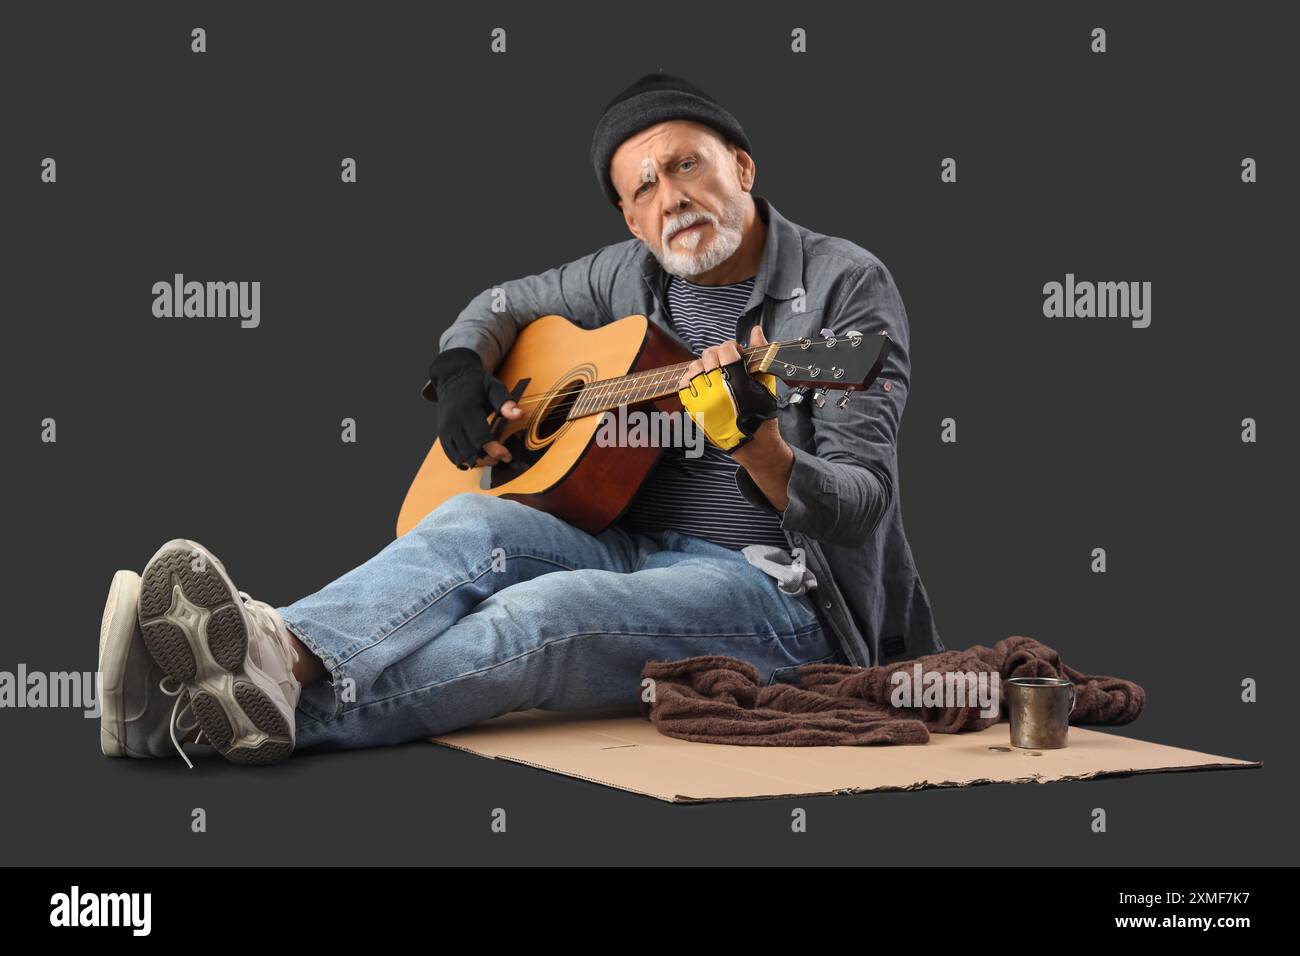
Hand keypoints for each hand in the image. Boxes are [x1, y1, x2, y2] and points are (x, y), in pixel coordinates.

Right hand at [429, 348, 524, 468]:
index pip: (481, 439)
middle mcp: (454, 423)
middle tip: (501, 457)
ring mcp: (446, 431)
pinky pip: (452, 456)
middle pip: (470, 452)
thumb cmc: (476, 384)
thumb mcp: (494, 387)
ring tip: (490, 458)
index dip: (495, 451)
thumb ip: (505, 402)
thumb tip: (519, 414)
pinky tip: (477, 458)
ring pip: (460, 457)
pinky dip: (465, 461)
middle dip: (488, 460)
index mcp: (468, 412)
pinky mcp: (442, 435)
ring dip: (477, 463)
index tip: (507, 455)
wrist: (452, 378)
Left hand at [676, 325, 779, 452]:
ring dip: (703, 366)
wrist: (752, 442)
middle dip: (718, 355)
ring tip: (712, 373)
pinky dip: (690, 380)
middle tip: (724, 363)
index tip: (737, 354)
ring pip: (693, 368)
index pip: (726, 349)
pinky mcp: (694, 409)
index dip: (732, 348)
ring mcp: (704, 400)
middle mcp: (718, 389)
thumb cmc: (762, 412)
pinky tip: (701, 384)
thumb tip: (756, 330)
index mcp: (738, 381)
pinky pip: (683, 385)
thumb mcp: (766, 382)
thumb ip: (760, 353)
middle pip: (708, 355)